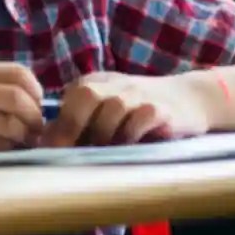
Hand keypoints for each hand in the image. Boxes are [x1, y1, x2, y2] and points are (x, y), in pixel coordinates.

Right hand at [0, 63, 45, 152]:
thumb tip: (21, 95)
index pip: (18, 74)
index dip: (35, 89)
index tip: (35, 101)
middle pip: (19, 99)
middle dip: (35, 115)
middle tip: (34, 124)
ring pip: (12, 126)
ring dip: (24, 135)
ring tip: (22, 138)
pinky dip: (7, 147)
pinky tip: (3, 146)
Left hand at [41, 72, 213, 146]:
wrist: (189, 97)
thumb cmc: (136, 109)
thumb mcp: (104, 109)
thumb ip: (77, 121)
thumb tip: (45, 142)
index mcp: (94, 83)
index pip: (68, 99)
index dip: (56, 125)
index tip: (48, 149)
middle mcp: (114, 85)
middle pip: (86, 95)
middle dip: (73, 124)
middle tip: (68, 151)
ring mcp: (139, 94)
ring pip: (114, 108)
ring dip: (105, 134)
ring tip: (103, 151)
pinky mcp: (161, 109)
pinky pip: (142, 118)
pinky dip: (132, 134)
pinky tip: (129, 145)